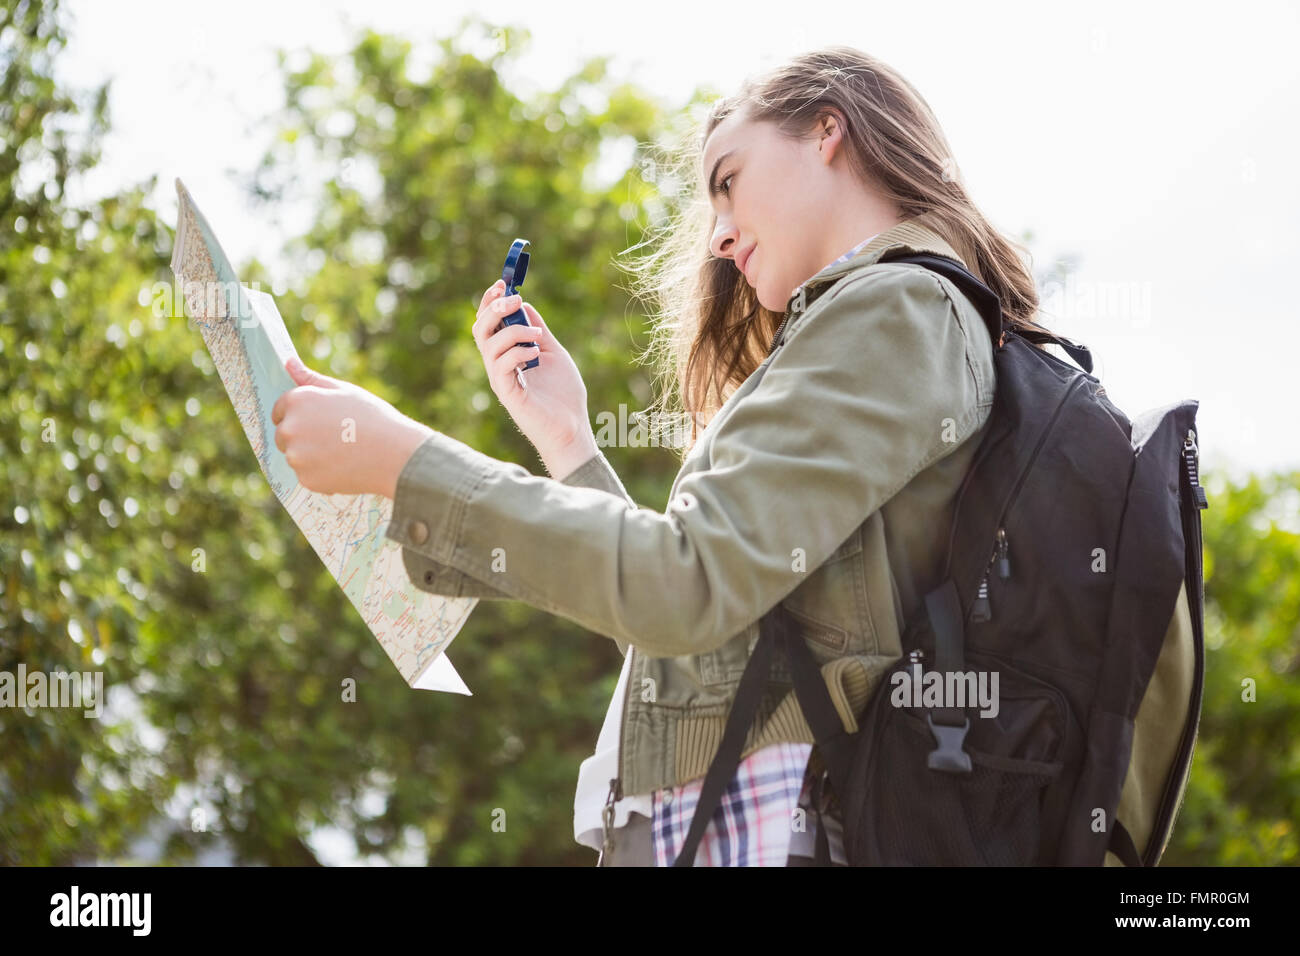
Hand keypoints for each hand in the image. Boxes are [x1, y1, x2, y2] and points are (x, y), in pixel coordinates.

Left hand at [271, 356, 433, 498]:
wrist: (394, 455)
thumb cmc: (372, 418)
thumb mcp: (343, 390)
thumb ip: (311, 379)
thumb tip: (288, 362)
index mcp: (297, 401)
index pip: (280, 409)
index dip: (300, 415)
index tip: (319, 421)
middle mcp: (289, 428)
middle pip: (284, 435)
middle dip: (302, 437)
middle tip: (334, 438)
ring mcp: (296, 456)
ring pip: (296, 457)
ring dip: (312, 457)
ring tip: (342, 453)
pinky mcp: (306, 479)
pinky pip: (307, 476)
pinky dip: (321, 474)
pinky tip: (344, 467)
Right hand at [471, 280, 597, 477]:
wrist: (572, 427)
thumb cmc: (564, 394)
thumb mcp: (553, 352)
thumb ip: (537, 330)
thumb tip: (524, 304)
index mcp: (507, 354)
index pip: (488, 324)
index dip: (490, 302)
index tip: (502, 284)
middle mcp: (499, 366)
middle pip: (480, 331)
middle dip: (493, 309)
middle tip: (514, 298)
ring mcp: (501, 380)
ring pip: (489, 346)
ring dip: (512, 331)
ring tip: (537, 335)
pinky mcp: (508, 394)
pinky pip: (501, 366)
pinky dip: (517, 353)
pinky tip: (536, 353)